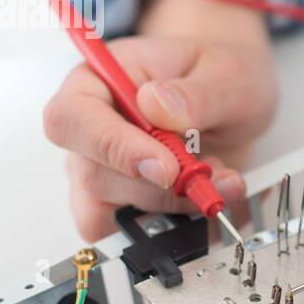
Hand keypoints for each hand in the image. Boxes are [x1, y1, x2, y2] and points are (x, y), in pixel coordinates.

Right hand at [43, 0, 275, 239]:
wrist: (231, 94)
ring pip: (108, 213)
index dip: (113, 148)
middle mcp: (91, 128)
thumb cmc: (217, 73)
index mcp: (99, 80)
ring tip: (216, 177)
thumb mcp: (226, 72)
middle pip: (93, 176)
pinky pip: (129, 231)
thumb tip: (157, 106)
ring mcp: (101, 169)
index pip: (72, 118)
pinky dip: (173, 223)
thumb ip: (196, 93)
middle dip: (159, 188)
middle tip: (211, 174)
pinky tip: (203, 196)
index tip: (164, 167)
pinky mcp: (122, 201)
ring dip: (171, 207)